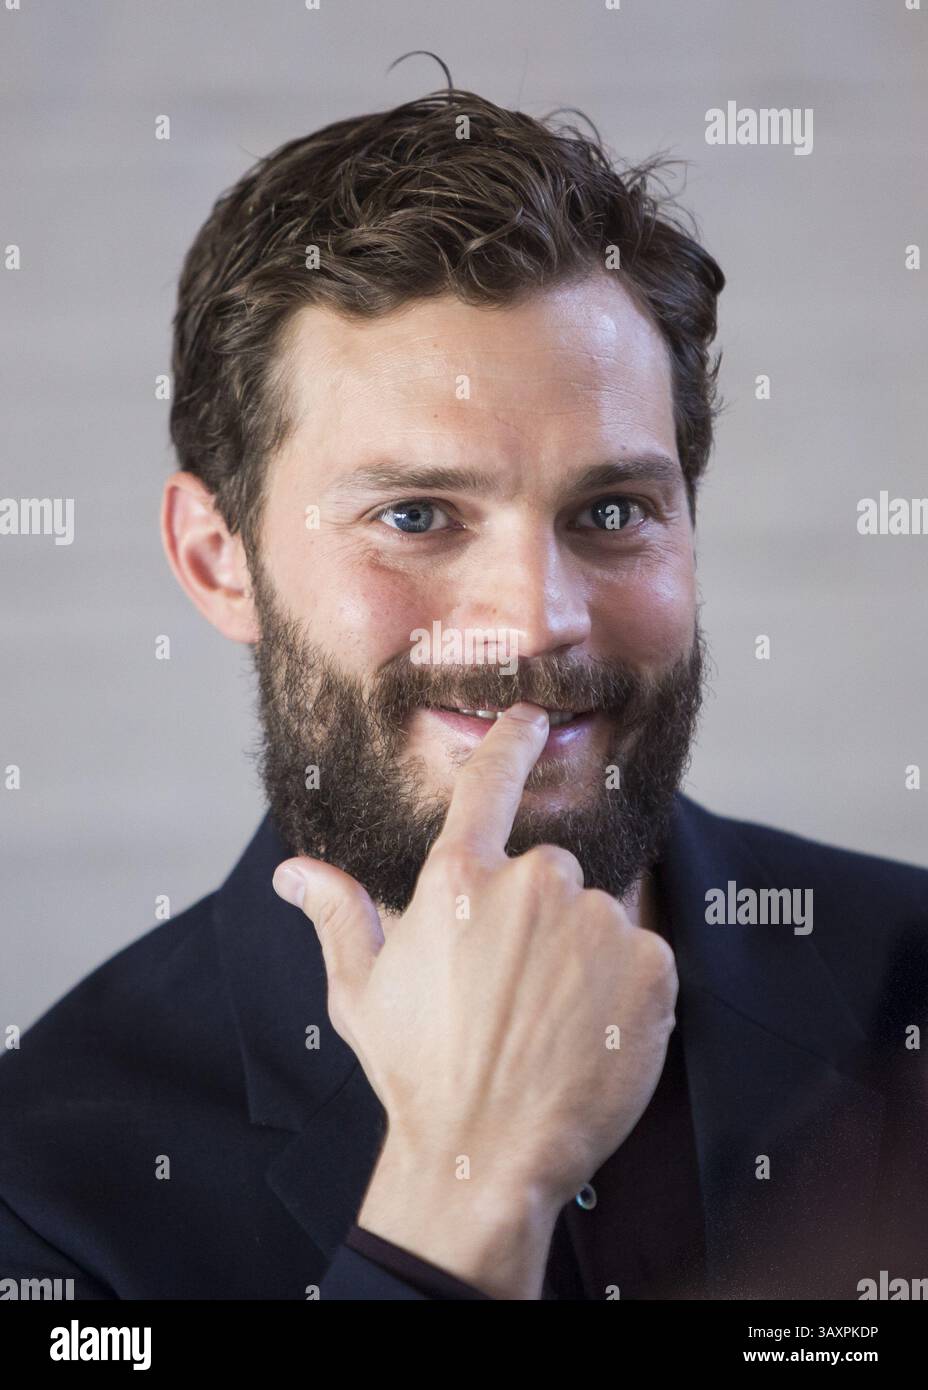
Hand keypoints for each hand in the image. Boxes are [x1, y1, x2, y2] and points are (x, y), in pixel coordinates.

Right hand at [273, 701, 677, 1294]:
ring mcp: (595, 923)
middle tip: (512, 989)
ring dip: (582, 954)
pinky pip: (643, 956)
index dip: (512, 742)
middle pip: (549, 871)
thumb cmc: (417, 1074)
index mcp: (459, 879)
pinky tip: (589, 1033)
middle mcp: (532, 883)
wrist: (486, 1159)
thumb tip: (294, 871)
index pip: (489, 784)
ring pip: (597, 916)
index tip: (532, 715)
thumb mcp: (361, 993)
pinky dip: (625, 988)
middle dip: (536, 917)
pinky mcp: (649, 966)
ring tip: (549, 1020)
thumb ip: (338, 915)